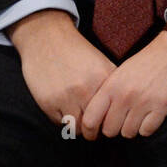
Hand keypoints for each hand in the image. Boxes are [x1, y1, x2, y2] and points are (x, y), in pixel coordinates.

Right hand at [9, 9, 115, 131]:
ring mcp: (67, 97)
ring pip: (77, 128)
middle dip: (95, 127)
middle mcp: (88, 89)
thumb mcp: (101, 63)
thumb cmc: (76, 52)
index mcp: (105, 79)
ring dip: (78, 126)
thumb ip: (110, 85)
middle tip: (93, 126)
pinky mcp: (48, 102)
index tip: (107, 120)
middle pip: (96, 124)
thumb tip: (118, 111)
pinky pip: (59, 122)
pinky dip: (62, 120)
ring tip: (79, 119)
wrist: (48, 39)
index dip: (110, 119)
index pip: (114, 112)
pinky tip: (63, 110)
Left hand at [79, 9, 166, 139]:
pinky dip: (147, 127)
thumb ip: (109, 93)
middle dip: (115, 128)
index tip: (94, 132)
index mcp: (112, 85)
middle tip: (122, 121)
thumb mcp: (121, 71)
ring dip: (132, 128)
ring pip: (128, 133)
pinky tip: (150, 116)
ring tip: (137, 117)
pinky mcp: (162, 106)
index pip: (90, 119)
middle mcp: (125, 96)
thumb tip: (100, 116)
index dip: (90, 130)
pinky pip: (147, 131)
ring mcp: (144, 102)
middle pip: (109, 130)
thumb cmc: (148, 59)